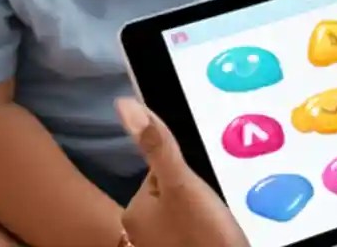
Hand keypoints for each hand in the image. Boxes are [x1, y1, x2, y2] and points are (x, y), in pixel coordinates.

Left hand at [116, 98, 248, 246]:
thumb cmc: (203, 233)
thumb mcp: (183, 183)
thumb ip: (157, 145)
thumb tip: (124, 104)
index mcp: (134, 210)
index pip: (161, 172)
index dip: (186, 176)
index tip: (200, 192)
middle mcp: (138, 232)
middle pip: (171, 194)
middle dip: (193, 197)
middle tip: (209, 211)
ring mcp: (158, 246)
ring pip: (182, 214)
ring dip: (200, 215)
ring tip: (213, 224)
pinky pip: (188, 233)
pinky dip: (202, 233)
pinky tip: (212, 237)